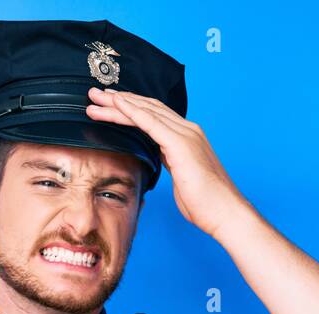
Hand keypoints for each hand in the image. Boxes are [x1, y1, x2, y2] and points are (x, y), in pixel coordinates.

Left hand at [85, 86, 249, 239]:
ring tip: (95, 99)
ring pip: (146, 111)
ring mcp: (186, 135)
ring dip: (118, 104)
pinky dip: (132, 111)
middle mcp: (187, 130)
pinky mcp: (181, 144)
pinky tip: (117, 105)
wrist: (224, 213)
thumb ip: (170, 165)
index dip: (129, 108)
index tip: (108, 105)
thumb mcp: (181, 179)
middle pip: (147, 108)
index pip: (153, 116)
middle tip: (94, 95)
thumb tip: (158, 164)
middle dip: (118, 100)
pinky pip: (151, 122)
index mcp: (186, 138)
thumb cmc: (205, 204)